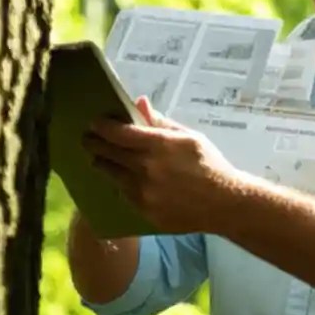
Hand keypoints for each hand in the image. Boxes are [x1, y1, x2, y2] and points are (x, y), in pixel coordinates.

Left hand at [82, 97, 240, 233]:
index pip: (118, 132)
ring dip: (103, 164)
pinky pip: (123, 194)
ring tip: (101, 158)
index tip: (95, 123)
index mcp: (159, 145)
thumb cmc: (209, 164)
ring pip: (111, 174)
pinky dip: (120, 183)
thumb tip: (139, 103)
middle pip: (108, 153)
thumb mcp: (189, 137)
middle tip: (88, 139)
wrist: (225, 203)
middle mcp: (146, 168)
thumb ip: (161, 122)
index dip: (102, 126)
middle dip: (95, 143)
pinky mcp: (145, 211)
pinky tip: (122, 178)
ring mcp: (144, 192)